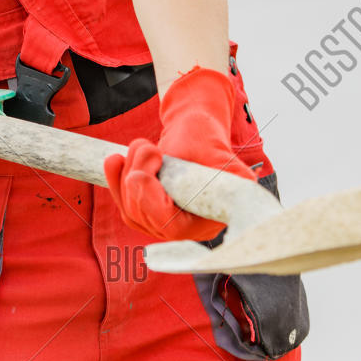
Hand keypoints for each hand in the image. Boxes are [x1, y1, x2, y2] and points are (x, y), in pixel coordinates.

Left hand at [102, 64, 254, 240]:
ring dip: (128, 173)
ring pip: (131, 210)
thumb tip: (245, 190)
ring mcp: (164, 224)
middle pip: (146, 218)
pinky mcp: (147, 213)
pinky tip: (115, 160)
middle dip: (137, 180)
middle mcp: (188, 229)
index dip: (151, 204)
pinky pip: (124, 204)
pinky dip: (115, 180)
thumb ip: (230, 178)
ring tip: (144, 146)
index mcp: (210, 220)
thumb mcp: (220, 156)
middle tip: (148, 149)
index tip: (141, 174)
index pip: (172, 228)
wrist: (194, 131)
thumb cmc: (207, 140)